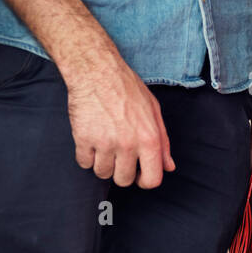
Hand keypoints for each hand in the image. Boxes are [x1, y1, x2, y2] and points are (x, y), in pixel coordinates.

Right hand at [65, 49, 174, 188]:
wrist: (97, 72)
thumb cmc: (127, 88)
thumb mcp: (154, 111)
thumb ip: (163, 142)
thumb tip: (168, 167)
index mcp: (149, 138)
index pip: (152, 180)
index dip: (145, 180)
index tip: (138, 173)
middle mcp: (128, 144)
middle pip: (124, 180)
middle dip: (121, 172)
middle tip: (119, 155)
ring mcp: (104, 143)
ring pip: (102, 173)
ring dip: (103, 163)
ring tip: (104, 144)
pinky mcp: (83, 140)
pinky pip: (84, 163)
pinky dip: (86, 156)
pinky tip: (91, 141)